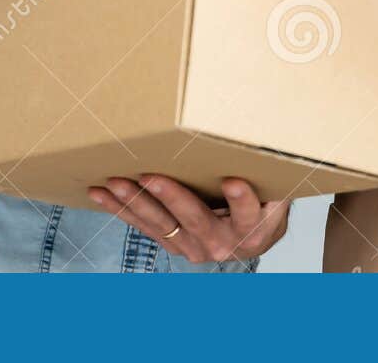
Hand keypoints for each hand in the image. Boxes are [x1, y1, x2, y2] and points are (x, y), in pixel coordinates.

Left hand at [88, 176, 289, 263]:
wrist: (251, 240)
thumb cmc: (263, 206)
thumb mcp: (276, 192)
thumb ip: (270, 173)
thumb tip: (268, 130)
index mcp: (252, 230)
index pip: (247, 213)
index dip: (241, 199)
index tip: (233, 180)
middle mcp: (222, 244)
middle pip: (195, 219)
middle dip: (170, 196)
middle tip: (150, 176)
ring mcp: (193, 247)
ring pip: (161, 224)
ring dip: (134, 202)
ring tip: (114, 183)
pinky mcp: (172, 243)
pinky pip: (144, 226)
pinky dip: (121, 209)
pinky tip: (101, 193)